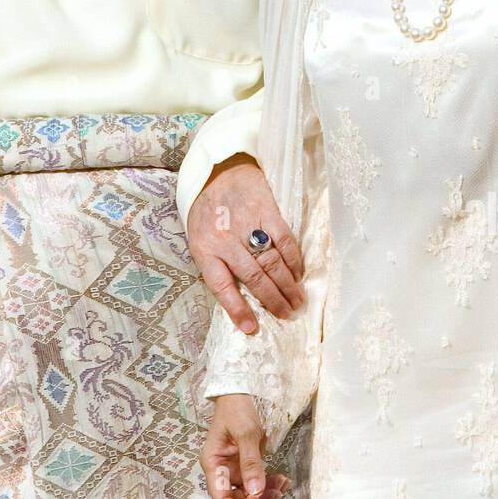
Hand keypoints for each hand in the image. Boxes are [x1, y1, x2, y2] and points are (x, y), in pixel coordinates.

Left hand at [187, 153, 304, 334]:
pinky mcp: (267, 210)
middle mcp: (225, 238)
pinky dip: (294, 260)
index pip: (221, 285)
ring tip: (298, 302)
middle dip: (273, 300)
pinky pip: (284, 241)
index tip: (251, 328)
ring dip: (288, 286)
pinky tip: (299, 274)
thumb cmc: (207, 210)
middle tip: (288, 315)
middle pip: (254, 277)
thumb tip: (238, 300)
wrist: (217, 170)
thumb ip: (215, 265)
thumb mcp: (198, 238)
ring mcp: (247, 224)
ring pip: (272, 262)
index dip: (237, 309)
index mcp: (204, 248)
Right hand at [200, 393, 289, 498]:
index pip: (221, 498)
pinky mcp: (246, 464)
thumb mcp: (246, 433)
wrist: (241, 390)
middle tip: (277, 494)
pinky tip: (283, 479)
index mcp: (213, 463)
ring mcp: (234, 468)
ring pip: (249, 493)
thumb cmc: (237, 408)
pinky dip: (270, 484)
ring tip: (283, 485)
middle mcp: (221, 470)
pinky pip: (257, 482)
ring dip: (266, 494)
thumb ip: (251, 463)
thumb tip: (255, 492)